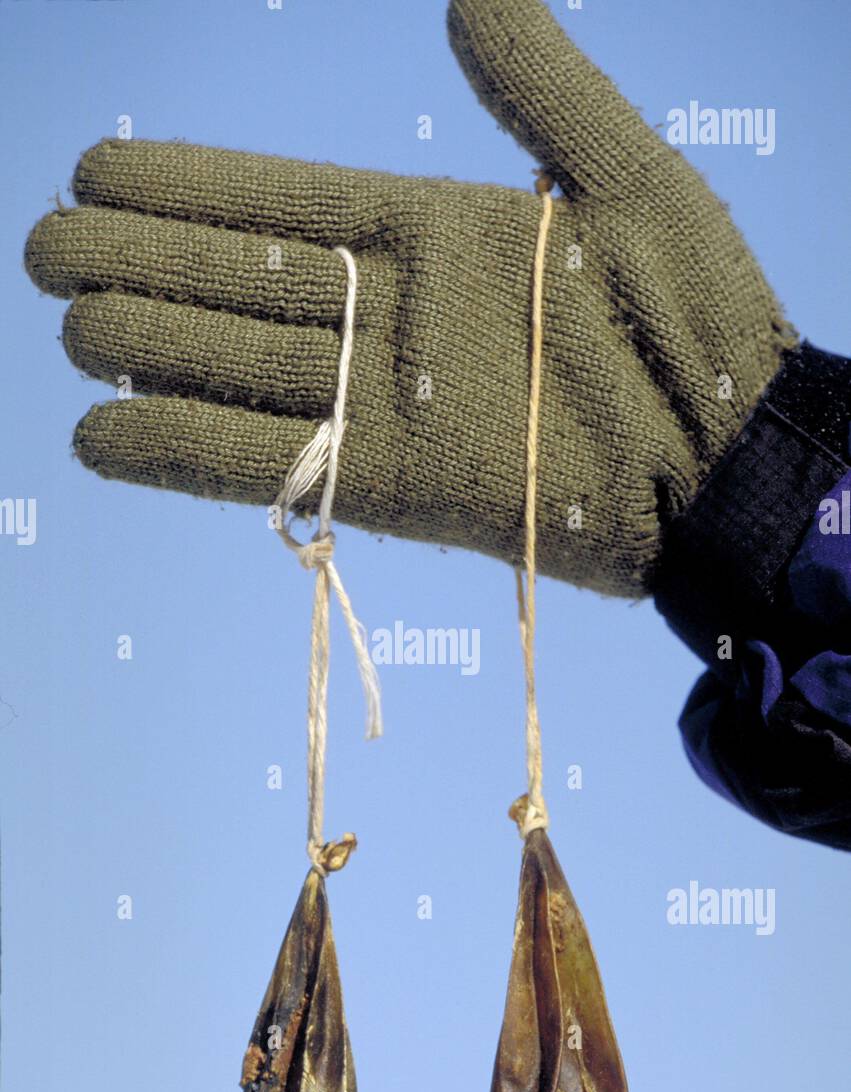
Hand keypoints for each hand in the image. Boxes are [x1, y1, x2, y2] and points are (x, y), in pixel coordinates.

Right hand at [24, 0, 793, 595]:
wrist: (734, 459)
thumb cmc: (702, 317)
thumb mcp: (628, 174)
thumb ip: (542, 82)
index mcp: (433, 236)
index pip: (281, 204)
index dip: (187, 190)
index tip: (98, 171)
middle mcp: (392, 321)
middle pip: (237, 285)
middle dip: (140, 267)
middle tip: (48, 250)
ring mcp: (386, 407)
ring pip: (236, 369)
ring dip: (143, 346)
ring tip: (66, 321)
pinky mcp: (391, 489)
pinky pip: (267, 466)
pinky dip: (181, 453)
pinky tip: (101, 431)